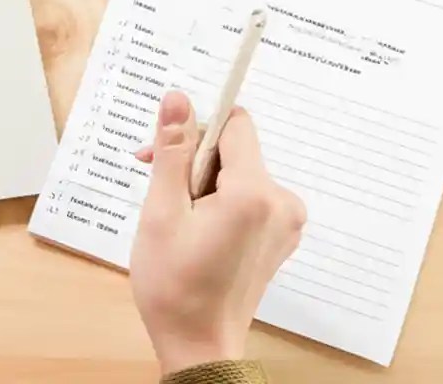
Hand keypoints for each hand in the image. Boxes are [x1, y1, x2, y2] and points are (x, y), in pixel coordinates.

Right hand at [130, 91, 305, 375]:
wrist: (198, 344)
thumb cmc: (174, 285)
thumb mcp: (161, 212)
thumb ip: (172, 151)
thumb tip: (177, 98)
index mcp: (255, 194)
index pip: (234, 125)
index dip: (195, 129)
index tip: (164, 153)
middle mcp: (282, 203)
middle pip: (235, 150)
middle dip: (191, 161)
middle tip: (155, 188)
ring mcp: (287, 222)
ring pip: (238, 174)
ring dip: (201, 184)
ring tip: (174, 218)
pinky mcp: (280, 236)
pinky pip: (248, 198)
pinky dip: (218, 203)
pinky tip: (194, 230)